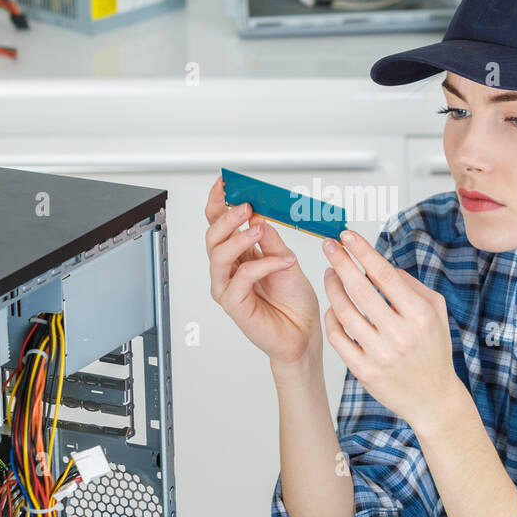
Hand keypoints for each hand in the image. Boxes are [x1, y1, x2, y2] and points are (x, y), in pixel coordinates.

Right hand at [204, 174, 320, 366]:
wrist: (303, 334)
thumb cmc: (294, 302)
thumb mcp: (286, 259)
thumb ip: (271, 239)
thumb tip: (260, 215)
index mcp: (239, 255)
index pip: (219, 224)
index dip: (219, 202)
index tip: (225, 182)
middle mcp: (228, 270)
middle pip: (213, 236)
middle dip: (227, 217)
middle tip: (246, 206)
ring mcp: (228, 287)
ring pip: (219, 255)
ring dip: (240, 237)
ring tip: (260, 229)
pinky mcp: (234, 304)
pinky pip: (242, 278)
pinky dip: (263, 265)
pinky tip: (283, 261)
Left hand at [321, 229, 459, 433]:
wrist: (433, 399)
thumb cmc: (433, 349)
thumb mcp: (436, 312)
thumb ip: (411, 285)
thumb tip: (382, 264)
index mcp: (420, 315)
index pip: (385, 275)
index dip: (364, 252)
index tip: (347, 236)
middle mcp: (400, 334)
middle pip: (360, 289)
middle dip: (341, 262)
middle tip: (330, 246)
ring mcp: (380, 354)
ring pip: (345, 312)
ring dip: (332, 287)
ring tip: (330, 273)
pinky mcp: (364, 371)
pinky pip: (338, 338)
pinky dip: (332, 318)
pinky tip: (332, 306)